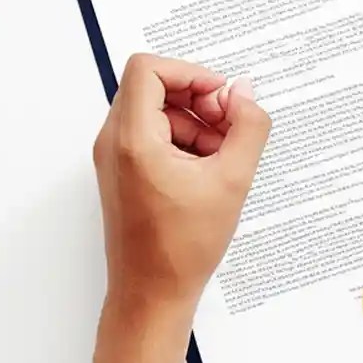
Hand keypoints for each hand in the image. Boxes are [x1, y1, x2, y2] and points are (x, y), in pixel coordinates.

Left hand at [90, 54, 271, 362]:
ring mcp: (115, 157)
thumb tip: (245, 94)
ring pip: (157, 111)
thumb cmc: (181, 247)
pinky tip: (209, 171)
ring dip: (195, 122)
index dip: (191, 72)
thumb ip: (248, 127)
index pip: (149, 69)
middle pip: (154, 87)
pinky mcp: (124, 171)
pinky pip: (153, 135)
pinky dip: (184, 141)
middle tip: (228, 126)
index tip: (221, 96)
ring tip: (223, 156)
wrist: (152, 293)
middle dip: (198, 99)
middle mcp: (114, 142)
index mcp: (133, 139)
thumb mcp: (232, 180)